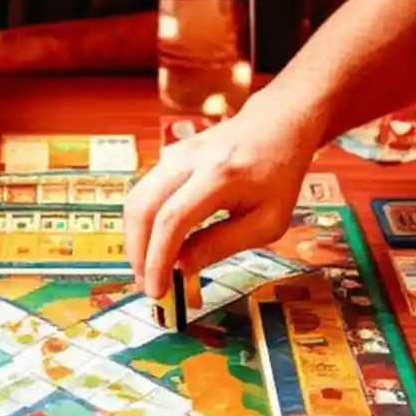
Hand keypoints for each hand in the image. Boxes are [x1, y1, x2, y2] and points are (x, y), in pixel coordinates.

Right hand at [124, 90, 323, 299]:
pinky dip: (143, 224)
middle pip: (143, 209)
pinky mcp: (169, 157)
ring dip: (136, 240)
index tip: (158, 290)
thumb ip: (222, 244)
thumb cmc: (279, 174)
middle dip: (138, 254)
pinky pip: (145, 193)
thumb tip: (181, 267)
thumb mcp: (267, 221)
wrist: (277, 125)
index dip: (158, 259)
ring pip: (136, 200)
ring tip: (149, 269)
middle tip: (148, 285)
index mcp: (220, 175)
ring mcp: (175, 154)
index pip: (173, 220)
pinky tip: (156, 244)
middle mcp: (190, 160)